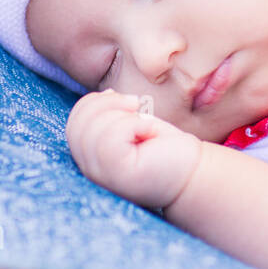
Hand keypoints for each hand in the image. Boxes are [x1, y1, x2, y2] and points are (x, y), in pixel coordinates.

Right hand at [65, 89, 203, 209]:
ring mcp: (102, 175)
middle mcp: (91, 170)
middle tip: (137, 106)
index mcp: (90, 158)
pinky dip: (134, 124)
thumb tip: (106, 93)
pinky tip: (150, 132)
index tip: (128, 104)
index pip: (74, 123)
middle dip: (107, 104)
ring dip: (122, 115)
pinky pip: (111, 137)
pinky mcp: (118, 174)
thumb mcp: (132, 125)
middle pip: (77, 124)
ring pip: (92, 130)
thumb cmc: (165, 148)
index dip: (96, 103)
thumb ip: (111, 114)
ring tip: (144, 124)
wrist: (194, 173)